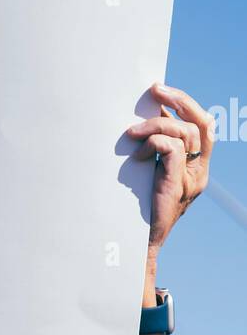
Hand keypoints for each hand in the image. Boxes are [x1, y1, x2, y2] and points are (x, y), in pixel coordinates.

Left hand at [126, 84, 213, 261]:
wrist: (138, 244)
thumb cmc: (139, 208)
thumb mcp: (152, 174)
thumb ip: (156, 151)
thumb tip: (146, 119)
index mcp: (196, 167)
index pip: (203, 126)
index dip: (186, 104)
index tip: (161, 93)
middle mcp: (198, 172)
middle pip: (202, 124)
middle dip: (180, 101)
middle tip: (156, 90)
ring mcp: (190, 180)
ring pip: (184, 134)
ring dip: (154, 125)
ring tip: (132, 132)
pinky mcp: (175, 185)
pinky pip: (171, 149)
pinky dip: (152, 143)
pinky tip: (136, 153)